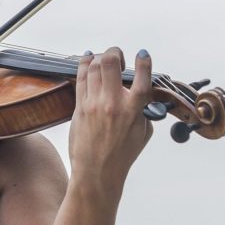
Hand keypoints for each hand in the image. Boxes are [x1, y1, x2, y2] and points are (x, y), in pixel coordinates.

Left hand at [68, 47, 153, 187]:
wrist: (97, 172)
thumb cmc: (122, 155)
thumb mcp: (143, 132)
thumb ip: (144, 110)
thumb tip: (141, 94)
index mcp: (134, 109)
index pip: (142, 76)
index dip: (143, 61)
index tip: (143, 55)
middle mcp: (114, 103)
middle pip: (111, 62)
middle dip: (114, 52)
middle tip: (117, 55)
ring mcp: (94, 104)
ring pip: (93, 67)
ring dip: (99, 57)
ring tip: (102, 57)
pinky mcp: (80, 107)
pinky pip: (81, 79)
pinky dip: (84, 65)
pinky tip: (87, 58)